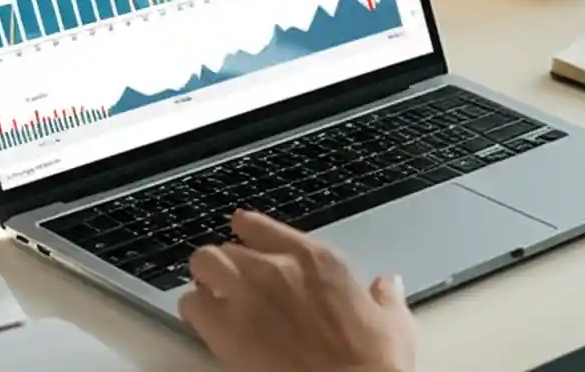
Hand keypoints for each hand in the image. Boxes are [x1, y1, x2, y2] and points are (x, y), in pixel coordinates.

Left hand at [179, 209, 417, 371]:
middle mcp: (277, 268)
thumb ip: (386, 298)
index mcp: (317, 260)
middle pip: (226, 245)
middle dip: (225, 262)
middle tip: (228, 280)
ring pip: (203, 264)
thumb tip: (388, 286)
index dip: (249, 234)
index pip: (261, 226)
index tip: (246, 239)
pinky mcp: (225, 330)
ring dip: (206, 281)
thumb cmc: (372, 364)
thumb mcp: (394, 324)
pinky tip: (206, 325)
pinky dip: (195, 312)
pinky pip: (190, 305)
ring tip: (212, 298)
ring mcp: (247, 295)